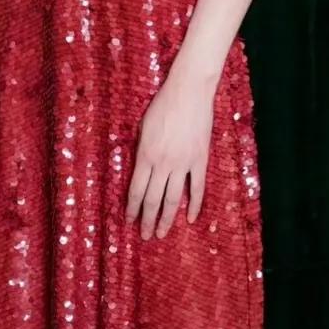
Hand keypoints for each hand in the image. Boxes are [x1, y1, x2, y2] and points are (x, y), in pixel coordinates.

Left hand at [125, 68, 213, 238]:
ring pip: (174, 198)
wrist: (189, 92)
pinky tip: (190, 218)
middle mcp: (163, 163)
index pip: (136, 190)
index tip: (129, 221)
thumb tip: (140, 169)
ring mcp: (183, 163)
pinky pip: (197, 187)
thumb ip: (141, 150)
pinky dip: (195, 204)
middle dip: (147, 220)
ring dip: (167, 218)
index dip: (132, 208)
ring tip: (162, 233)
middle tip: (145, 236)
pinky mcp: (200, 159)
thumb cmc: (162, 105)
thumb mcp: (143, 128)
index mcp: (145, 155)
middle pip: (153, 199)